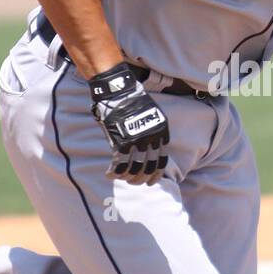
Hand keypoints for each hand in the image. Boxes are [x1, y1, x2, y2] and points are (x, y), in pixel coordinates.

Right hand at [88, 63, 169, 183]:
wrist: (119, 90)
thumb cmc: (132, 101)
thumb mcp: (150, 115)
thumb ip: (149, 133)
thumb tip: (143, 151)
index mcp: (161, 132)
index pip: (162, 160)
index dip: (156, 174)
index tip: (151, 181)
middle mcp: (151, 138)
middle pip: (149, 166)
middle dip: (141, 178)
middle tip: (135, 183)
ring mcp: (137, 140)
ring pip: (134, 168)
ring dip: (128, 177)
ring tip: (122, 179)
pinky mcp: (122, 141)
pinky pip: (120, 163)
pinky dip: (115, 171)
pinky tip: (110, 174)